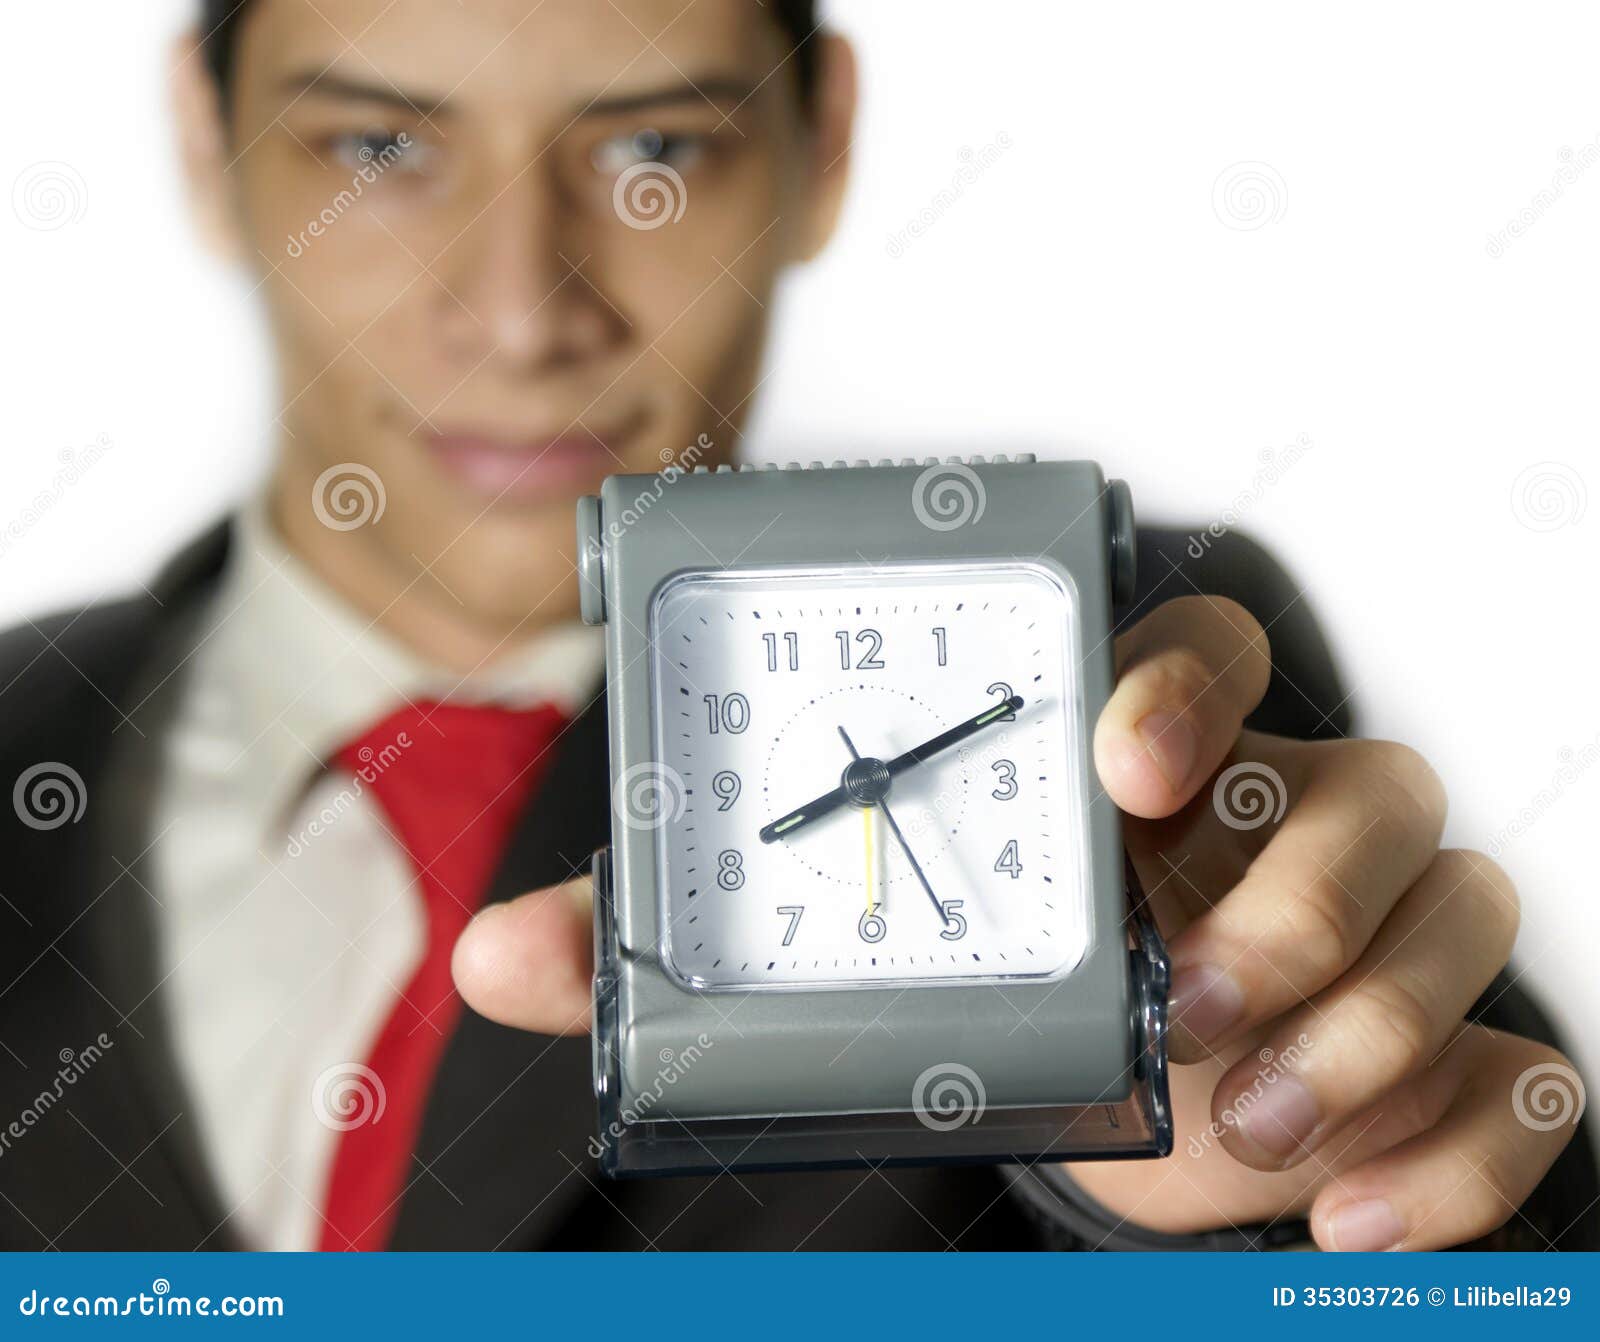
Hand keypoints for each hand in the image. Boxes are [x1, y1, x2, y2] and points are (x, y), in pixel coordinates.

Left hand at [450, 595, 1579, 1251]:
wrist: (1100, 1092)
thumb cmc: (973, 974)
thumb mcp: (825, 944)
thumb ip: (670, 939)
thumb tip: (501, 955)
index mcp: (1130, 762)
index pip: (1205, 648)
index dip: (1181, 677)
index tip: (1114, 753)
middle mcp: (1270, 822)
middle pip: (1366, 783)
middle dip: (1295, 886)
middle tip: (1185, 989)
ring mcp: (1370, 933)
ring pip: (1455, 911)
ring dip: (1377, 1021)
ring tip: (1263, 1127)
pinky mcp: (1430, 1053)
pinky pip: (1513, 1065)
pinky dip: (1464, 1141)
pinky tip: (1358, 1217)